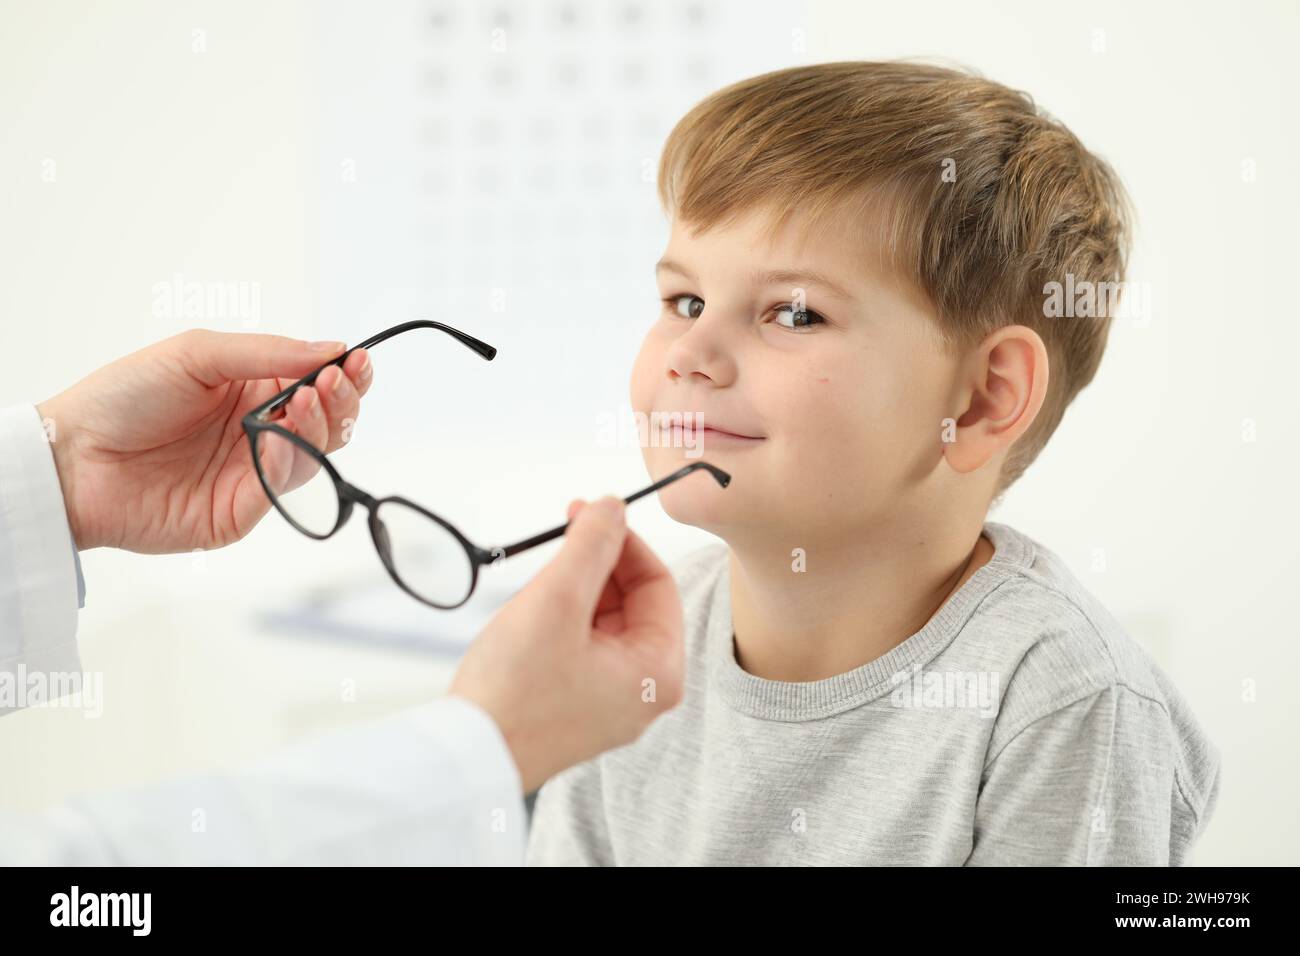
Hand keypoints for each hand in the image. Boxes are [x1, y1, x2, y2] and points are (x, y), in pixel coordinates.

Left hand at [36, 328, 371, 552]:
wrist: (72, 458)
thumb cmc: (122, 397)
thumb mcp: (197, 355)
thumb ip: (267, 352)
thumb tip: (331, 349)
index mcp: (254, 389)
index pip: (318, 383)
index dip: (344, 373)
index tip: (355, 360)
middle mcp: (262, 431)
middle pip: (329, 422)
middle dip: (342, 400)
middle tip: (335, 381)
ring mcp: (253, 473)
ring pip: (315, 455)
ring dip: (321, 426)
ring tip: (309, 400)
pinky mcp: (241, 511)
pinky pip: (281, 489)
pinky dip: (288, 462)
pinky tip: (277, 438)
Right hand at [450, 496, 684, 792]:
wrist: (466, 756)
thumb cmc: (514, 689)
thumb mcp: (556, 600)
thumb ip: (590, 546)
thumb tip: (612, 505)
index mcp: (659, 671)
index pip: (657, 582)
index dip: (623, 540)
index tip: (587, 513)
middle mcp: (644, 692)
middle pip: (633, 601)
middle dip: (598, 562)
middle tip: (562, 530)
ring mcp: (612, 702)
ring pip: (605, 621)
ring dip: (577, 588)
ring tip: (538, 578)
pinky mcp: (579, 706)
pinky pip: (584, 646)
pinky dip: (563, 618)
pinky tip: (532, 611)